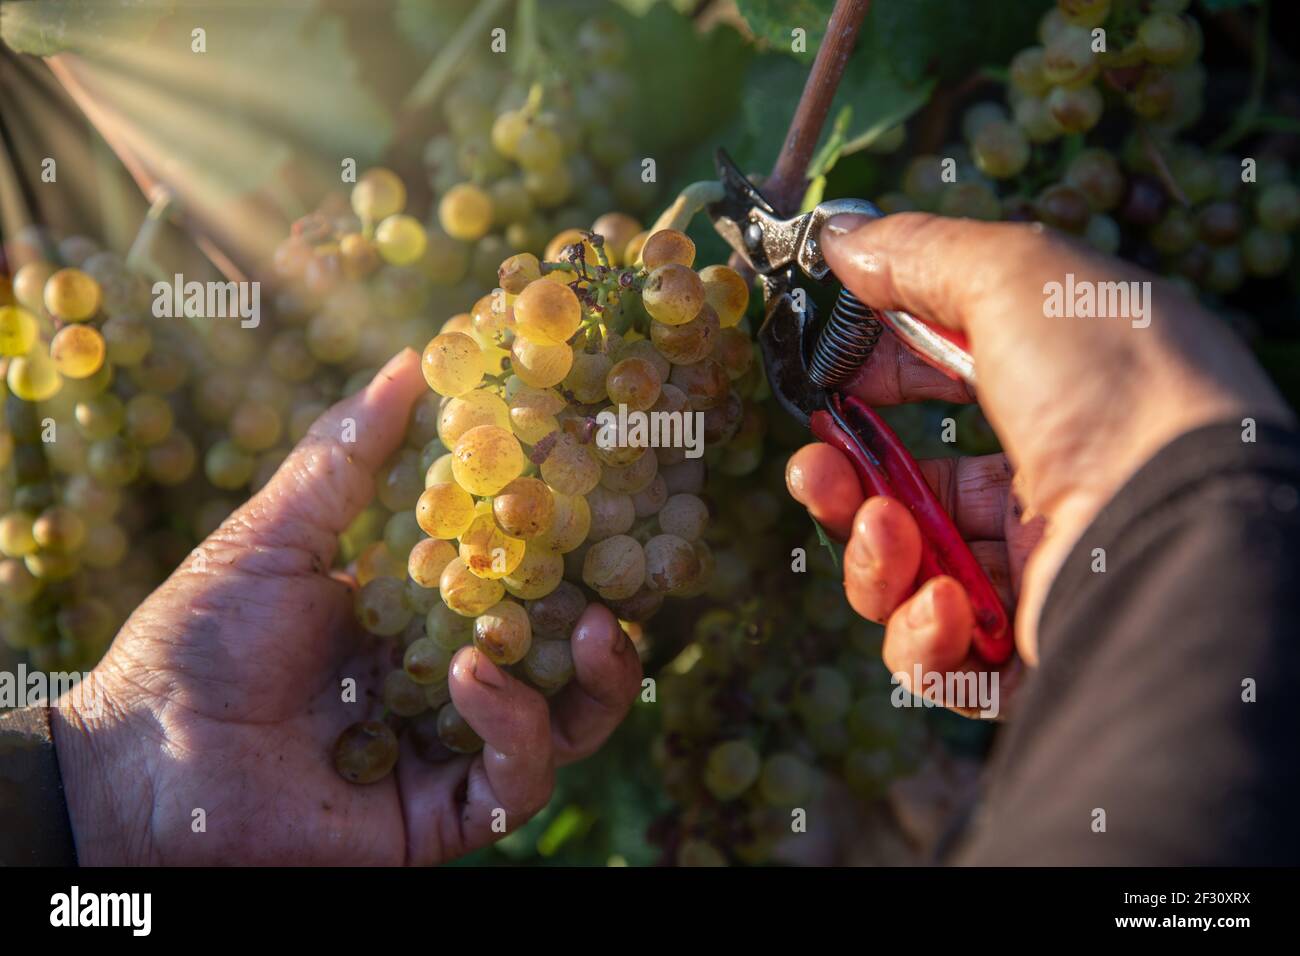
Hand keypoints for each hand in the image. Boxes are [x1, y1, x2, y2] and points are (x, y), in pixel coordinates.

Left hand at [50, 350, 642, 864]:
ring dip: (589, 679)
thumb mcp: (277, 536)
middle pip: (561, 662)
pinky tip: (474, 676)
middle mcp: (445, 688)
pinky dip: (512, 726)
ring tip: (588, 627)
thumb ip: (347, 460)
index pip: (519, 585)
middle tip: (623, 577)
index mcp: (418, 619)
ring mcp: (448, 755)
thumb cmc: (195, 642)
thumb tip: (410, 363)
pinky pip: (514, 783)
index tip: (601, 494)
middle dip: (605, 623)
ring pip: (564, 728)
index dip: (568, 548)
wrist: (136, 764)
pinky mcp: (440, 817)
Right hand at [787, 213, 1289, 711]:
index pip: (948, 399)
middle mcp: (1056, 492)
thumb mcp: (1015, 278)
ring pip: (911, 582)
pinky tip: (945, 605)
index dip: (881, 391)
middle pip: (913, 500)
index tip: (832, 383)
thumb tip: (840, 236)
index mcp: (1064, 403)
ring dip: (872, 558)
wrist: (1180, 518)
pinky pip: (943, 662)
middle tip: (816, 472)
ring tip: (886, 534)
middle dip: (845, 486)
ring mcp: (1043, 579)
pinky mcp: (1032, 657)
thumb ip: (920, 255)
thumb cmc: (1115, 385)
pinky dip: (922, 638)